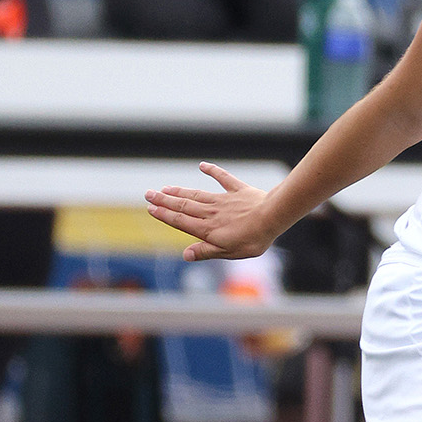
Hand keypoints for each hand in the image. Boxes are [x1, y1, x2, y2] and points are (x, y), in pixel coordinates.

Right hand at [145, 162, 276, 261]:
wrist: (273, 217)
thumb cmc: (253, 239)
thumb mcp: (228, 252)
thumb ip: (206, 252)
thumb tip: (185, 255)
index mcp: (208, 229)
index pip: (181, 221)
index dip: (164, 215)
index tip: (150, 208)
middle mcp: (212, 212)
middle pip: (184, 206)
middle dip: (164, 201)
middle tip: (148, 194)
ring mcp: (224, 200)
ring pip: (197, 194)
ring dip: (180, 191)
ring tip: (165, 188)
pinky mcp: (238, 190)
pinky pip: (223, 178)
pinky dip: (212, 171)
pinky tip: (202, 166)